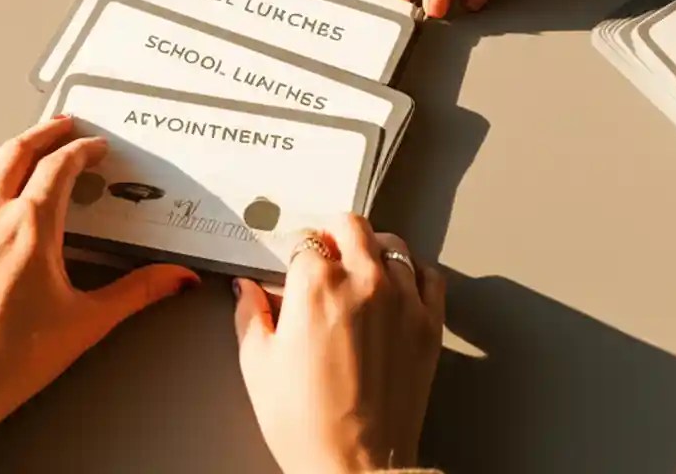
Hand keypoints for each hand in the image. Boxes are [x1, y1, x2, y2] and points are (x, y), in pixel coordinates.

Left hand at [0, 117, 197, 472]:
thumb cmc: (10, 357)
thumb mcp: (87, 321)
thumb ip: (137, 292)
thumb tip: (175, 278)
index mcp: (31, 225)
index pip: (61, 167)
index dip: (82, 150)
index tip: (94, 147)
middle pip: (17, 152)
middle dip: (44, 134)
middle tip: (62, 127)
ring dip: (0, 149)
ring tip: (15, 144)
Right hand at [233, 216, 444, 472]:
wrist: (354, 465)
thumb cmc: (306, 422)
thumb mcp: (257, 364)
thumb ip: (251, 314)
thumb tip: (246, 290)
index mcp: (315, 286)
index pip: (307, 239)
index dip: (297, 251)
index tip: (294, 263)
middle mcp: (363, 282)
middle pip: (353, 226)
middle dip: (335, 234)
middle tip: (326, 252)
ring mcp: (402, 301)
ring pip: (393, 244)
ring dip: (373, 249)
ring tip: (360, 267)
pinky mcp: (428, 325)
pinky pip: (429, 276)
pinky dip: (413, 273)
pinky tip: (398, 286)